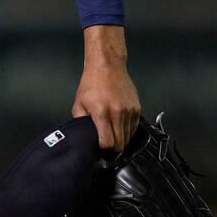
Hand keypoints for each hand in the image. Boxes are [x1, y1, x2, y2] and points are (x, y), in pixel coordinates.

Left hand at [72, 24, 140, 151]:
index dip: (103, 149)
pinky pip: (134, 128)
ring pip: (129, 137)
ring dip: (121, 140)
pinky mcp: (137, 109)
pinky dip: (127, 131)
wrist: (107, 67)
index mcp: (101, 113)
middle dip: (113, 148)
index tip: (100, 148)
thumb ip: (80, 122)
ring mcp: (129, 111)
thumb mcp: (79, 103)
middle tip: (106, 146)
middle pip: (120, 143)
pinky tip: (119, 127)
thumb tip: (85, 136)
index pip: (108, 142)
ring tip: (112, 135)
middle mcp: (118, 113)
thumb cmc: (91, 84)